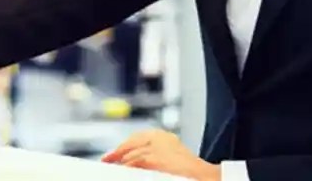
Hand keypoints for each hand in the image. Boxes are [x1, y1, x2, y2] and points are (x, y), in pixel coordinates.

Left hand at [101, 130, 219, 180]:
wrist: (205, 177)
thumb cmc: (190, 172)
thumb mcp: (170, 156)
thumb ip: (152, 153)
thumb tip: (130, 161)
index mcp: (162, 135)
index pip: (135, 138)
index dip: (121, 148)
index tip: (110, 156)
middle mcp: (158, 137)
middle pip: (129, 144)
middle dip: (117, 154)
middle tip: (106, 162)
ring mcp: (154, 147)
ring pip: (129, 155)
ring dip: (119, 164)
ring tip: (111, 169)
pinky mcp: (152, 158)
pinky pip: (132, 164)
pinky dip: (125, 169)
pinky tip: (120, 173)